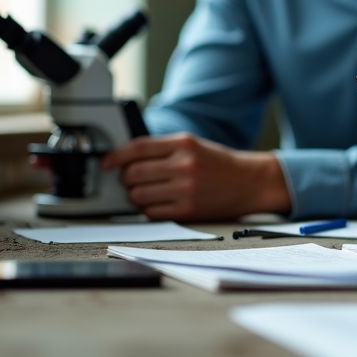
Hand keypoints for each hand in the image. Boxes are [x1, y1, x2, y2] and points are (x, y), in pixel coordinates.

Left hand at [101, 133, 289, 220]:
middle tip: (132, 180)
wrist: (249, 182)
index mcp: (184, 143)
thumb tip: (125, 160)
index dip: (116, 156)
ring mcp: (186, 189)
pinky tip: (158, 204)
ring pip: (138, 195)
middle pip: (133, 174)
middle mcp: (184, 165)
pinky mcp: (187, 210)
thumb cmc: (219, 164)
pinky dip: (149, 209)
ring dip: (136, 195)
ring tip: (147, 193)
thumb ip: (162, 149)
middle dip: (127, 179)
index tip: (106, 162)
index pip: (138, 148)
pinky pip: (151, 213)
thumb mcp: (193, 145)